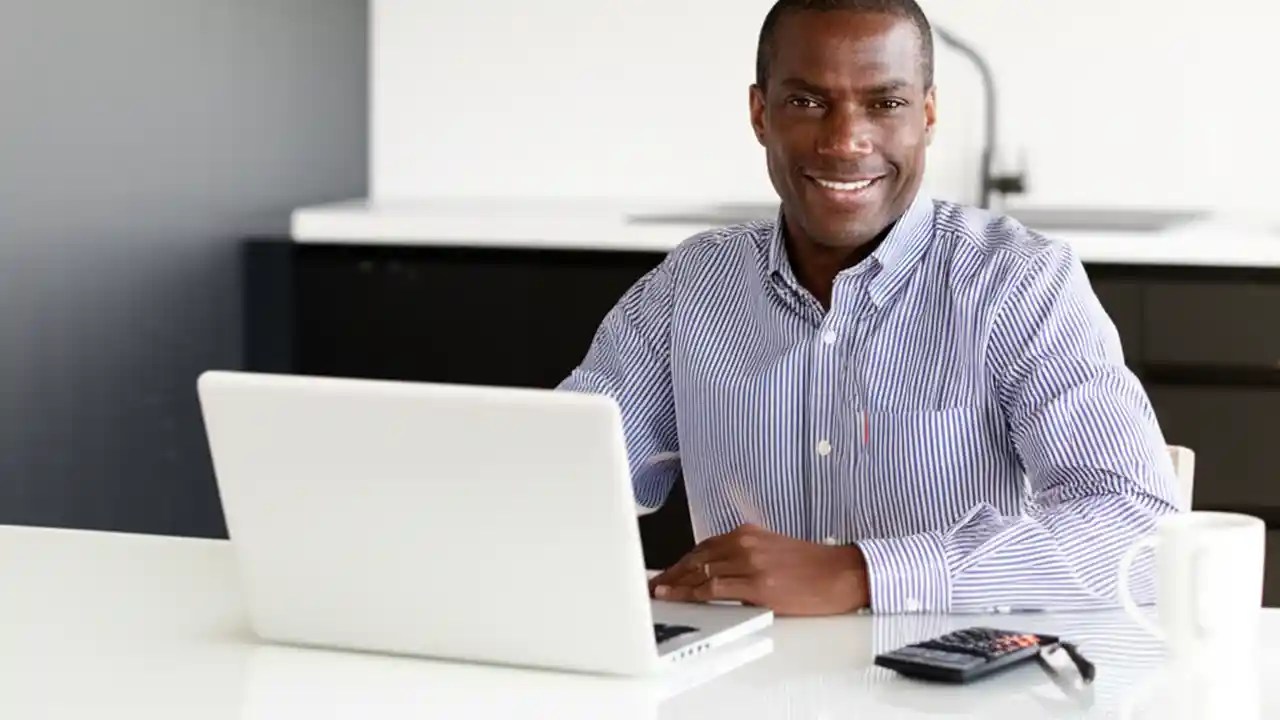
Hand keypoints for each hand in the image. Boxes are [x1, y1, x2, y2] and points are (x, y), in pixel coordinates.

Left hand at [647, 524, 869, 615]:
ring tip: (660, 595)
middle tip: (652, 586)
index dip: (678, 563)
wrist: (841, 574)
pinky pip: (718, 588)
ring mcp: (751, 563)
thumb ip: (743, 556)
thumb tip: (716, 575)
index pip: (702, 547)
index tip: (663, 573)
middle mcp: (746, 543)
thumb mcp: (772, 550)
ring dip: (678, 585)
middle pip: (696, 558)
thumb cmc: (812, 567)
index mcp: (748, 533)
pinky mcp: (759, 585)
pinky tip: (685, 599)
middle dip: (671, 574)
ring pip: (702, 573)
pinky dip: (697, 594)